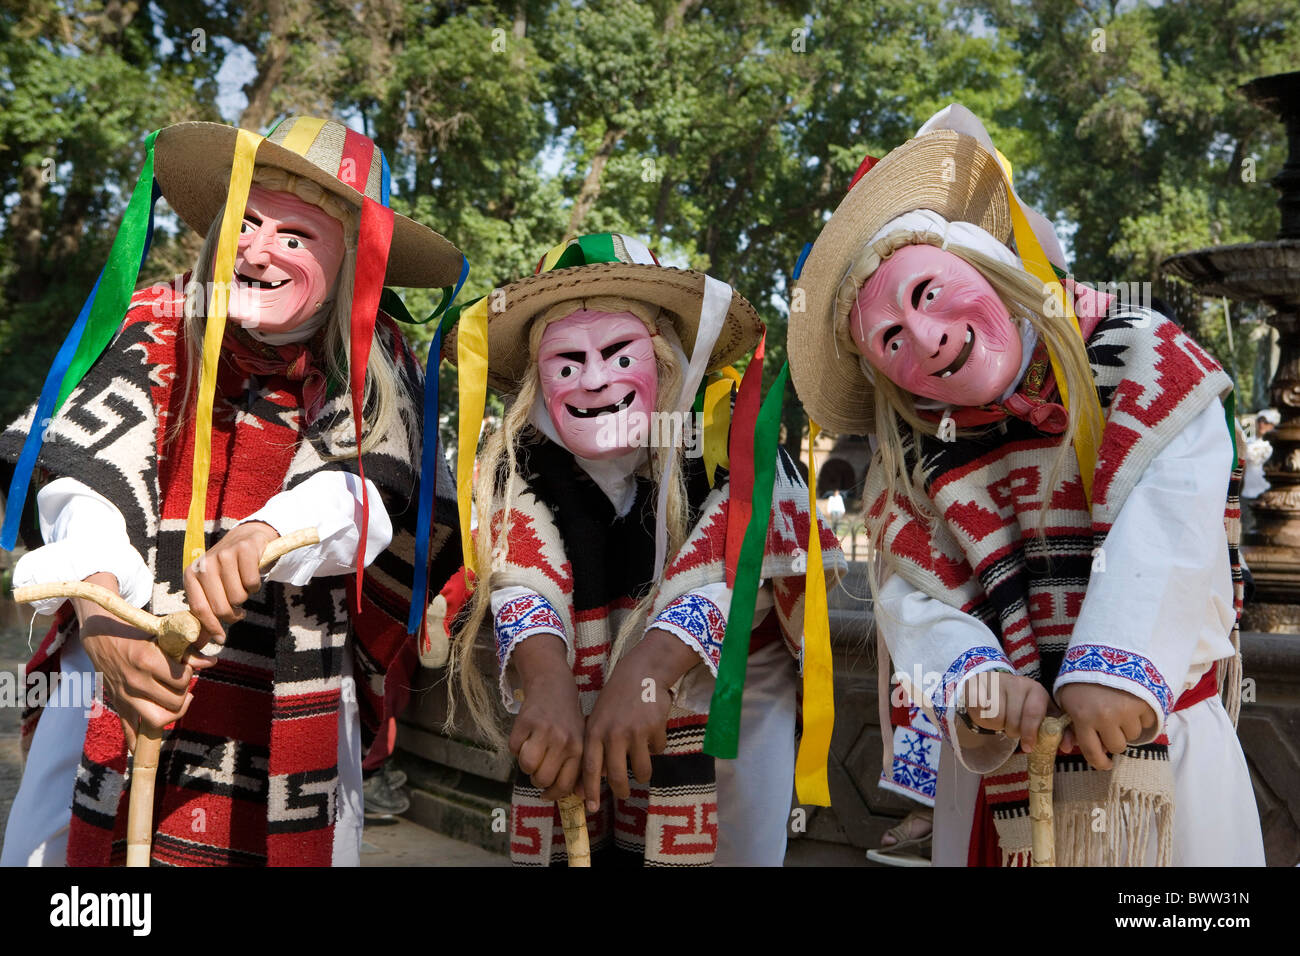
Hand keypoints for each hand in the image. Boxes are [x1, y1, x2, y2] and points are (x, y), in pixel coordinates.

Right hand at [76, 572, 213, 750]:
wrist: (100, 635)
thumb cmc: (135, 632)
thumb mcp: (162, 636)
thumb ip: (187, 652)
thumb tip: (212, 663)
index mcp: (148, 660)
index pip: (182, 679)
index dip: (188, 672)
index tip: (184, 665)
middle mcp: (136, 681)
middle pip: (174, 701)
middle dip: (183, 691)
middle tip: (179, 681)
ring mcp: (126, 695)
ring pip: (157, 720)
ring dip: (171, 712)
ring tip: (175, 701)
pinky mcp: (118, 703)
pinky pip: (128, 729)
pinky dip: (135, 741)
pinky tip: (141, 746)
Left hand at [183, 520, 277, 646]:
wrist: (246, 537)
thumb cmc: (227, 569)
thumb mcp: (211, 586)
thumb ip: (207, 610)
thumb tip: (204, 641)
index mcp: (191, 574)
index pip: (199, 608)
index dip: (211, 627)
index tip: (221, 639)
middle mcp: (205, 564)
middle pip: (220, 607)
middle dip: (233, 615)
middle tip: (239, 611)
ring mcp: (224, 555)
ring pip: (238, 597)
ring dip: (245, 598)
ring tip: (243, 587)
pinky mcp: (244, 550)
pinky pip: (252, 583)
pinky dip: (255, 585)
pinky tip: (252, 576)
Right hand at [509, 634, 584, 800]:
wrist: (552, 684)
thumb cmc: (567, 719)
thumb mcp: (580, 740)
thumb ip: (579, 769)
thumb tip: (580, 798)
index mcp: (578, 748)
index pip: (565, 785)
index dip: (553, 794)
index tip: (546, 794)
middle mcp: (563, 740)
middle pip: (543, 779)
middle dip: (537, 779)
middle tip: (539, 769)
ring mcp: (543, 731)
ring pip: (526, 766)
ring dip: (526, 765)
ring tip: (531, 754)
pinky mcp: (525, 722)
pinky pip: (513, 749)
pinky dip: (515, 747)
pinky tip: (524, 738)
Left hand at [581, 628, 697, 810]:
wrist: (641, 672)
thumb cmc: (615, 699)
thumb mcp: (598, 719)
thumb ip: (596, 746)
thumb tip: (594, 778)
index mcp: (595, 732)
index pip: (590, 768)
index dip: (590, 791)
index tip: (591, 808)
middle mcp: (614, 734)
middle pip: (617, 776)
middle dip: (621, 790)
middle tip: (624, 795)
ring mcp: (635, 732)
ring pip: (642, 769)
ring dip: (643, 774)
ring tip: (642, 771)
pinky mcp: (655, 728)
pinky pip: (657, 750)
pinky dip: (656, 747)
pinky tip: (652, 735)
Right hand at [964, 670, 1052, 752]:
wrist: (993, 686)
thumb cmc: (1021, 705)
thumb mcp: (1041, 714)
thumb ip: (1056, 730)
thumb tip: (1068, 747)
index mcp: (1036, 690)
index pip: (1034, 713)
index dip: (1030, 732)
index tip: (1028, 747)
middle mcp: (1017, 683)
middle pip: (1014, 720)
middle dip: (1013, 731)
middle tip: (1012, 729)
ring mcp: (996, 682)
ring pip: (997, 719)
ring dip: (997, 725)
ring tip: (1000, 718)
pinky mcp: (978, 686)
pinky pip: (980, 712)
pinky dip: (983, 718)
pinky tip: (986, 712)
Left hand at [1057, 683, 1156, 770]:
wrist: (1106, 651)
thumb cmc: (1082, 677)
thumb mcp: (1068, 698)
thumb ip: (1072, 722)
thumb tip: (1076, 746)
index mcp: (1083, 717)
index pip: (1091, 752)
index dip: (1099, 762)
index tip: (1105, 764)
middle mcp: (1106, 717)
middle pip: (1117, 746)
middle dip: (1114, 739)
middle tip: (1111, 726)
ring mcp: (1127, 711)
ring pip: (1133, 735)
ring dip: (1128, 726)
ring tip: (1120, 707)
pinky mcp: (1145, 703)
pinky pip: (1147, 722)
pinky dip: (1142, 716)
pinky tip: (1132, 702)